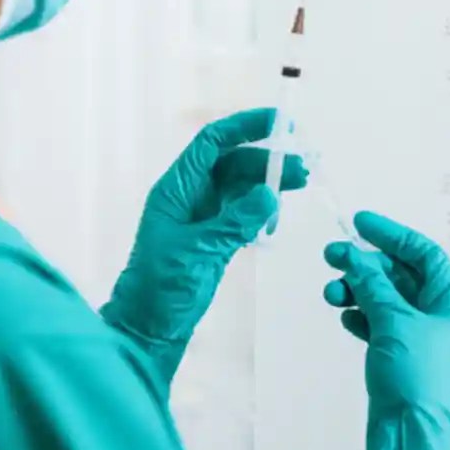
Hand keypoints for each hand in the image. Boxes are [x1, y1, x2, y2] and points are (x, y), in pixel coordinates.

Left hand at [102, 108, 306, 384]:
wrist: (148, 329)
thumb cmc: (159, 288)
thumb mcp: (199, 251)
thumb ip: (235, 222)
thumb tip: (270, 194)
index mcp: (176, 189)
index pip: (212, 143)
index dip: (244, 126)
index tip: (279, 121)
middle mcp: (191, 197)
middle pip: (235, 163)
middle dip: (268, 161)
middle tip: (302, 168)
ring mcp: (204, 217)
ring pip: (243, 188)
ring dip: (270, 184)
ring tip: (300, 184)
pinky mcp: (216, 238)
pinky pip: (245, 213)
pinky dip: (264, 211)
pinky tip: (278, 218)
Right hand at [322, 212, 449, 449]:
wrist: (409, 437)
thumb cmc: (419, 383)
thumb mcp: (395, 322)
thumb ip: (373, 283)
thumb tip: (355, 255)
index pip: (425, 255)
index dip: (393, 235)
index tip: (362, 223)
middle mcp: (441, 318)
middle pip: (401, 275)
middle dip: (367, 265)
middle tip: (335, 255)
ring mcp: (420, 338)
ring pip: (385, 300)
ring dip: (357, 290)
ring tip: (332, 292)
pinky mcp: (399, 357)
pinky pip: (378, 324)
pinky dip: (360, 316)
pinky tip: (345, 315)